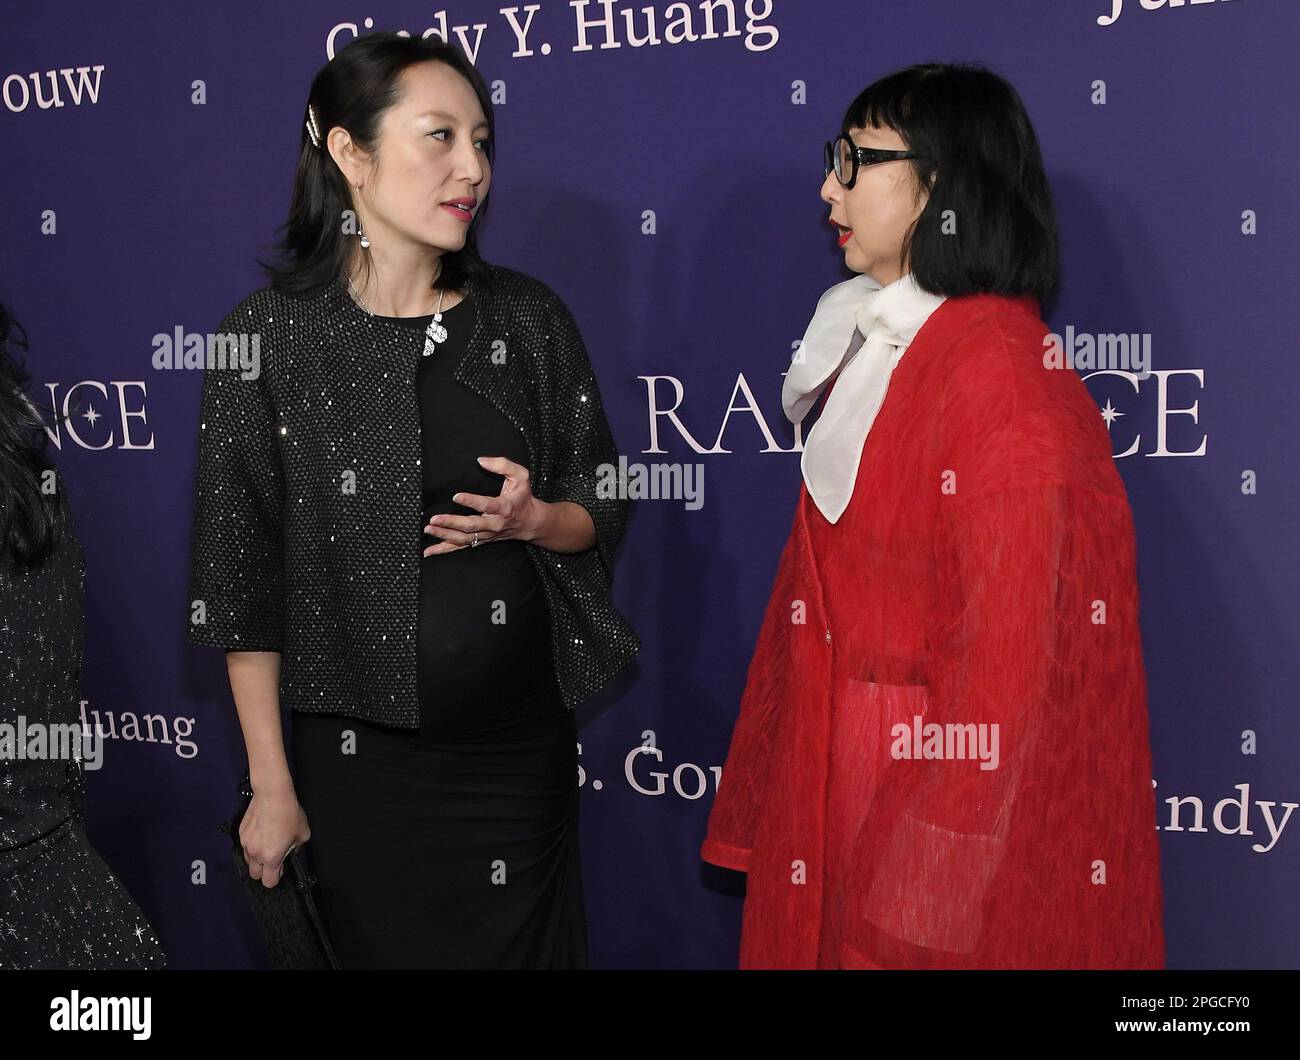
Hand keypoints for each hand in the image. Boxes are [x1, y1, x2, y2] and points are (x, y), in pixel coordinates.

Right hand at [240, 781, 310, 888]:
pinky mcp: (241, 833)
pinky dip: (252, 844)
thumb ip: (296, 849)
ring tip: (267, 843)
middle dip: (263, 870)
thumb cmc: (289, 813)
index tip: (281, 869)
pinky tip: (261, 832)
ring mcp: (246, 843)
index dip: (276, 878)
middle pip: (255, 875)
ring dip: (256, 858)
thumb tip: (290, 852)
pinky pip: (245, 846)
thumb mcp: (302, 834)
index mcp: (272, 857)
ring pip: (248, 860)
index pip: (269, 882)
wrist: (272, 795)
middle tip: (273, 858)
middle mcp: (255, 854)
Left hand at [423, 456, 544, 555]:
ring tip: (429, 528)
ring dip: (445, 535)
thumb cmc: (522, 497)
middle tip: (435, 519)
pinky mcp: (481, 540)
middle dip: (452, 523)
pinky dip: (445, 549)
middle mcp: (495, 523)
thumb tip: (481, 460)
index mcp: (504, 507)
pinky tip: (430, 551)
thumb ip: (503, 465)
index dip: (472, 501)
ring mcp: (487, 534)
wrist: (529, 522)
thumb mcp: (521, 476)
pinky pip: (461, 546)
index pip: (487, 505)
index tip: (456, 496)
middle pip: (471, 525)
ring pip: (464, 538)